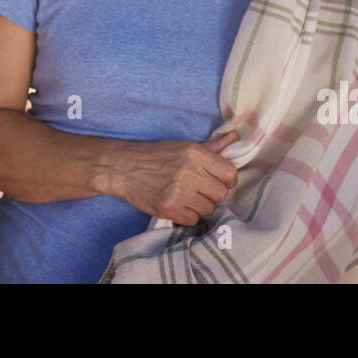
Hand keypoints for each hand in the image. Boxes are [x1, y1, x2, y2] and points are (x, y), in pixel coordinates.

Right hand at [105, 130, 239, 225]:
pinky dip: (187, 215)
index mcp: (195, 153)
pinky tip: (177, 205)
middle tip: (198, 189)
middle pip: (221, 193)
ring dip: (199, 205)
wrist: (122, 167)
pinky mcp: (168, 208)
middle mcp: (189, 171)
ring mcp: (179, 191)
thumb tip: (235, 138)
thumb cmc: (154, 155)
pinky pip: (193, 219)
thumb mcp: (183, 146)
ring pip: (208, 208)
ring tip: (185, 196)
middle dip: (212, 193)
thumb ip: (212, 146)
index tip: (217, 180)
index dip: (226, 179)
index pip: (230, 173)